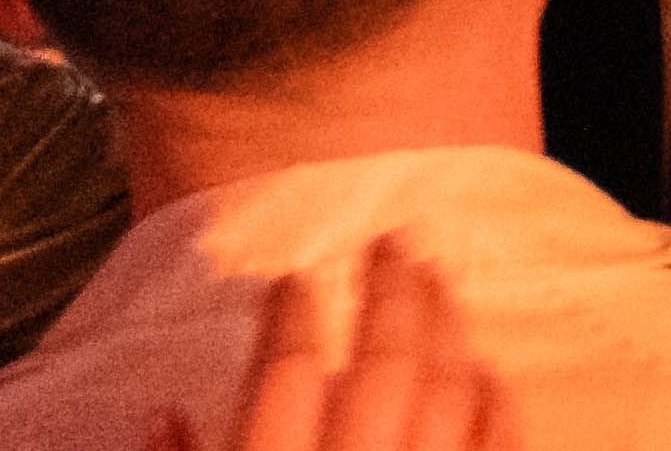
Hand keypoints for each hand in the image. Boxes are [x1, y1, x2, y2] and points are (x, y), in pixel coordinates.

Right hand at [235, 238, 526, 450]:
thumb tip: (171, 409)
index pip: (286, 377)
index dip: (288, 317)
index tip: (292, 276)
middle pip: (385, 365)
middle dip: (390, 292)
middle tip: (391, 239)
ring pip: (450, 390)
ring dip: (446, 327)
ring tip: (436, 279)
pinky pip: (499, 441)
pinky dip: (494, 400)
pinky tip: (485, 369)